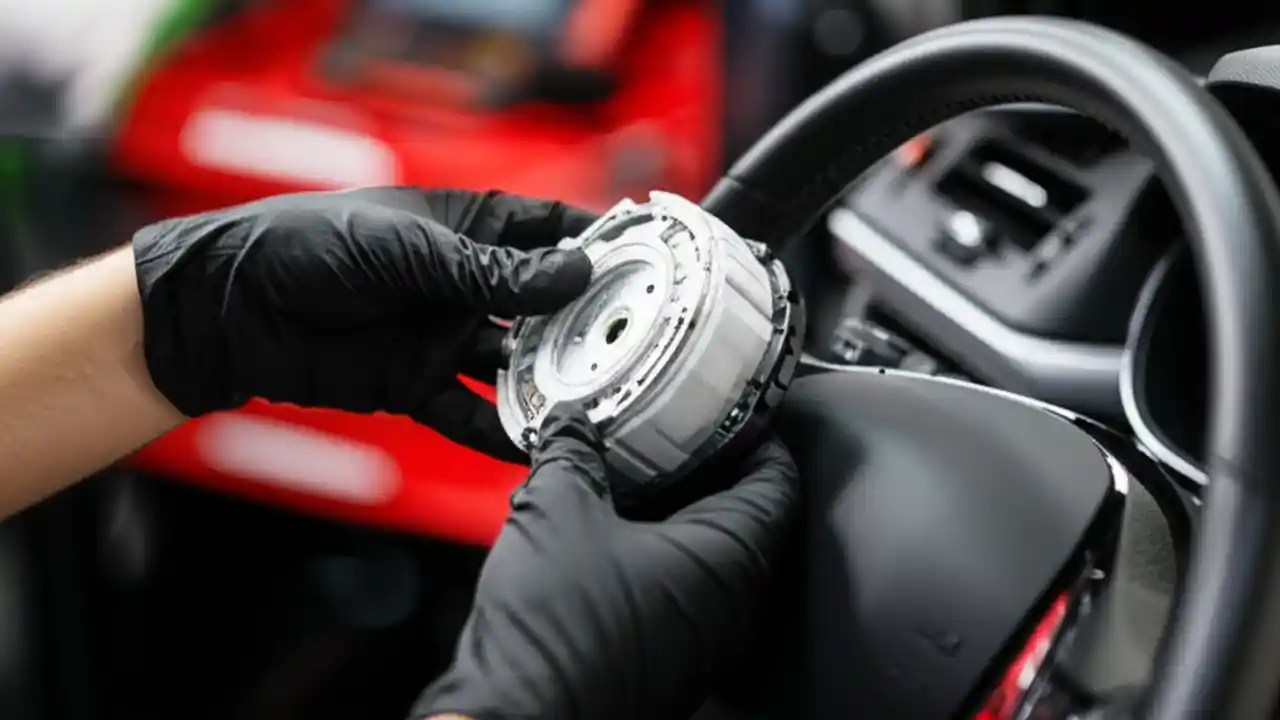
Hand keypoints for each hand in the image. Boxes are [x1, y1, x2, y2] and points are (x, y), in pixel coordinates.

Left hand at [133, 188, 593, 460]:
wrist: (231, 307)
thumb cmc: (312, 246)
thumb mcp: (408, 250)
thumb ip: (490, 270)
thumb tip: (576, 271)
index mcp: (469, 226)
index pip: (550, 229)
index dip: (599, 243)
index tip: (651, 262)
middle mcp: (466, 282)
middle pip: (545, 304)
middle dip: (586, 323)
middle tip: (632, 345)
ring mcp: (444, 335)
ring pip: (514, 363)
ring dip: (549, 382)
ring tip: (591, 403)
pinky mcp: (417, 383)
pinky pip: (468, 411)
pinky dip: (497, 431)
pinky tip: (532, 445)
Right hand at [411, 404, 799, 719]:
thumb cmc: (555, 630)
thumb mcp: (556, 512)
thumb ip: (571, 455)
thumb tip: (571, 425)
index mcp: (726, 558)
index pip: (780, 484)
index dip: (760, 437)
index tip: (735, 412)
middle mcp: (730, 604)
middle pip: (750, 519)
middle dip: (715, 473)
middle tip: (679, 437)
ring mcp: (704, 641)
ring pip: (714, 561)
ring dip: (683, 517)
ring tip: (639, 480)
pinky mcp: (670, 663)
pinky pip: (685, 596)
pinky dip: (661, 559)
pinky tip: (613, 538)